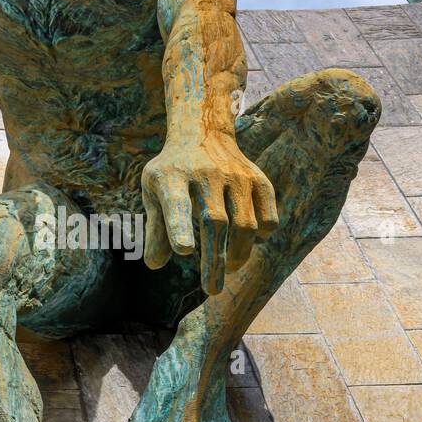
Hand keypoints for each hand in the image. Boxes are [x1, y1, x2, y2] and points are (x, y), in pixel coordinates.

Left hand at [142, 130, 277, 293]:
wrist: (202, 132)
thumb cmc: (172, 172)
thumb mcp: (153, 192)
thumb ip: (155, 228)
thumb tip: (155, 265)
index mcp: (172, 177)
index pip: (176, 204)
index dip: (179, 228)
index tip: (184, 250)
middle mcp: (206, 174)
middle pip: (214, 223)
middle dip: (214, 260)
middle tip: (211, 289)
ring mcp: (236, 175)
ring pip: (244, 223)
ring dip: (238, 253)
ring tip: (227, 269)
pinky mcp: (258, 179)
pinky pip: (268, 216)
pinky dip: (262, 235)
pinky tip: (249, 241)